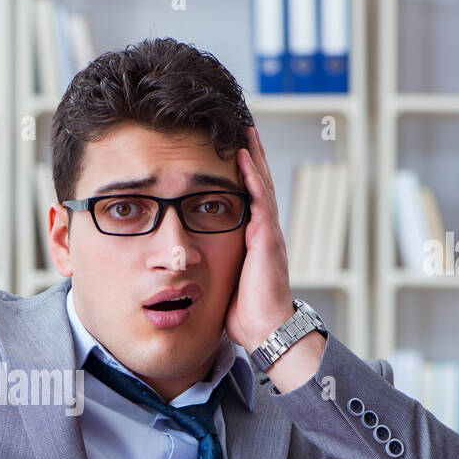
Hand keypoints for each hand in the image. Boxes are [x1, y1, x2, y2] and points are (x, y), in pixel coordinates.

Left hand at [224, 125, 293, 350]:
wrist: (266, 331)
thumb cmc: (245, 314)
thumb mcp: (224, 281)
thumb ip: (215, 264)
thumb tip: (191, 262)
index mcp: (253, 240)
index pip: (247, 199)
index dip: (241, 174)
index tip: (230, 150)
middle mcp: (263, 231)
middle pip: (257, 184)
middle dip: (249, 155)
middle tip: (240, 126)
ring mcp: (267, 233)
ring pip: (260, 184)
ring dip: (252, 156)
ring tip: (244, 129)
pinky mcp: (266, 239)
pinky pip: (259, 200)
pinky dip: (251, 176)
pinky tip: (242, 156)